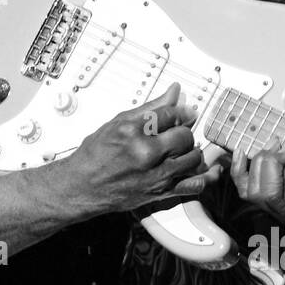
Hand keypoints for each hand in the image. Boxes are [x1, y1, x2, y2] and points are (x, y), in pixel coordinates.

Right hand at [58, 83, 220, 216]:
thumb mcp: (118, 122)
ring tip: (181, 150)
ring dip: (192, 152)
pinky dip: (202, 177)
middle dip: (184, 132)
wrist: (82, 186)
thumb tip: (174, 91)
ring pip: (194, 158)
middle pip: (185, 136)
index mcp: (133, 131)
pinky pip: (194, 185)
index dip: (181, 111)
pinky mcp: (161, 193)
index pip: (171, 114)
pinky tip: (197, 169)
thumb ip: (150, 108)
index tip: (184, 112)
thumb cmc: (95, 155)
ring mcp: (155, 175)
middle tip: (178, 132)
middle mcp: (145, 153)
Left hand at [229, 106, 284, 232]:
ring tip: (273, 147)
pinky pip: (245, 192)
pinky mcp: (269, 208)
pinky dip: (240, 170)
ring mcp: (283, 216)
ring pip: (254, 194)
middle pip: (270, 195)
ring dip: (259, 163)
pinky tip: (242, 152)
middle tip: (282, 147)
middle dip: (271, 162)